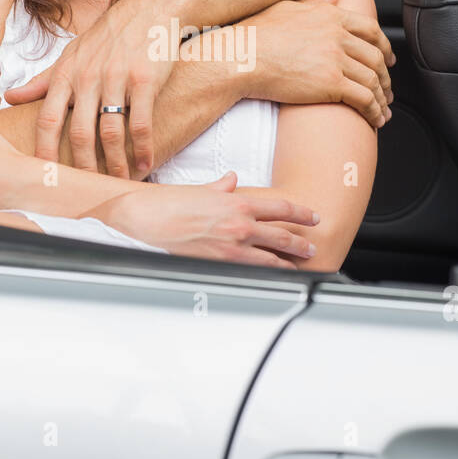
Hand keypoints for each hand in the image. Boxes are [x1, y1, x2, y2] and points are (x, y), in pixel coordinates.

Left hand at [3, 0, 171, 177]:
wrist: (148, 9)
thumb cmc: (106, 37)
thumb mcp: (70, 54)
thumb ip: (42, 80)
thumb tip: (10, 96)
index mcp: (66, 74)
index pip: (47, 119)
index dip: (44, 150)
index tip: (44, 175)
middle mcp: (88, 77)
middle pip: (79, 133)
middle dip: (82, 166)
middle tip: (86, 188)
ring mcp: (116, 79)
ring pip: (111, 133)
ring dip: (116, 163)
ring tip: (120, 180)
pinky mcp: (145, 80)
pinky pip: (142, 122)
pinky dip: (143, 147)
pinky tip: (145, 163)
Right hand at [90, 171, 318, 268]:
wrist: (144, 218)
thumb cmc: (168, 203)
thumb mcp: (200, 189)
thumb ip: (221, 187)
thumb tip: (232, 180)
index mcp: (237, 202)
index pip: (281, 208)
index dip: (301, 213)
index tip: (312, 217)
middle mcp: (239, 225)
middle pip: (282, 237)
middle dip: (301, 244)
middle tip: (311, 248)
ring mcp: (230, 247)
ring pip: (270, 259)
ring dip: (287, 264)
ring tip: (297, 267)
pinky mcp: (218, 264)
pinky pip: (250, 273)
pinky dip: (262, 275)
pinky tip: (269, 278)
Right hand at [240, 0, 394, 126]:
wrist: (241, 58)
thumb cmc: (254, 35)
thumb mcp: (287, 7)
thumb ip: (316, 2)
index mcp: (330, 16)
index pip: (371, 30)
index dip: (385, 46)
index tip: (388, 58)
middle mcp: (338, 35)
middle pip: (376, 57)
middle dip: (386, 76)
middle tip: (387, 88)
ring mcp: (336, 59)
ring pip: (373, 79)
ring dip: (382, 97)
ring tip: (383, 109)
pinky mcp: (331, 84)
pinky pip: (364, 98)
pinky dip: (374, 110)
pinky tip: (375, 119)